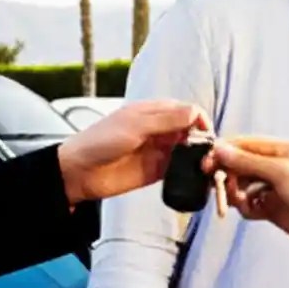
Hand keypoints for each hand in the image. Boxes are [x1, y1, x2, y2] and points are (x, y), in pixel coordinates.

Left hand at [57, 99, 210, 202]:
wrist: (79, 173)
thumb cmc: (100, 142)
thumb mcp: (135, 126)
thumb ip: (166, 119)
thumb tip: (196, 111)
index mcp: (154, 112)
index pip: (187, 111)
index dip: (200, 120)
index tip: (206, 134)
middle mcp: (160, 130)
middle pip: (191, 130)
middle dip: (203, 139)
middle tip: (209, 153)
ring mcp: (160, 151)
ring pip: (189, 150)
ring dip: (199, 156)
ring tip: (206, 167)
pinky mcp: (158, 171)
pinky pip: (180, 169)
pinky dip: (191, 172)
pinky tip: (197, 177)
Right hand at [203, 136, 288, 263]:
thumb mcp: (282, 173)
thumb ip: (249, 162)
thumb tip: (221, 150)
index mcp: (285, 150)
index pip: (247, 144)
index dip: (226, 152)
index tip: (208, 162)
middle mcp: (280, 167)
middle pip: (242, 164)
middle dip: (229, 174)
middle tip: (218, 186)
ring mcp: (277, 188)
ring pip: (244, 185)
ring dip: (236, 193)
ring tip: (239, 202)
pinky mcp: (275, 209)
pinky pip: (250, 204)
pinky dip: (246, 207)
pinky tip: (252, 212)